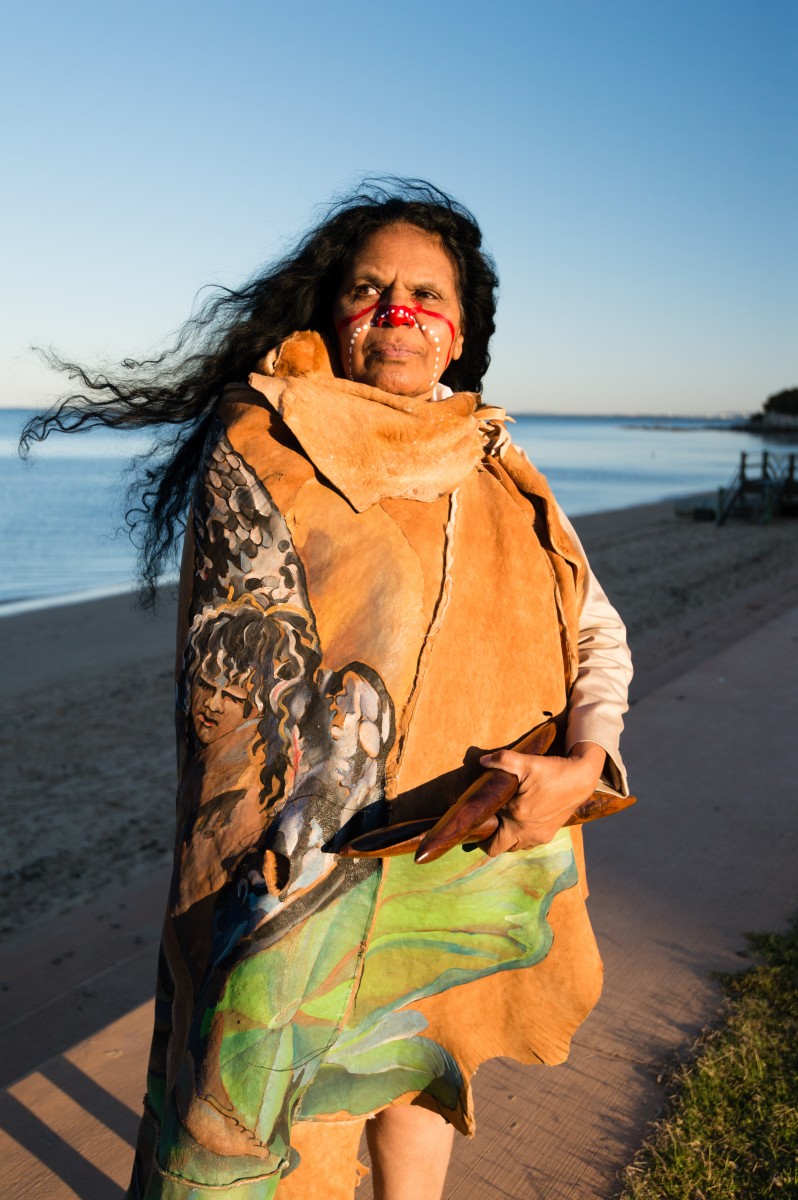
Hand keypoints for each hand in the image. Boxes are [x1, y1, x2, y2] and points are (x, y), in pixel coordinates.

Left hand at [477, 741, 605, 856]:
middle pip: (495, 848)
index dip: (478, 821)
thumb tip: (482, 761)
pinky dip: (518, 837)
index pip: (487, 828)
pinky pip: (526, 844)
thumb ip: (503, 760)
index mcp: (517, 816)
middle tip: (482, 823)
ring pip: (512, 847)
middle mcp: (526, 832)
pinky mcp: (547, 835)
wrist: (581, 780)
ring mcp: (538, 836)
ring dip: (503, 838)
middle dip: (486, 839)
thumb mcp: (528, 762)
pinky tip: (518, 821)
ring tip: (499, 821)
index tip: (474, 814)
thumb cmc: (554, 771)